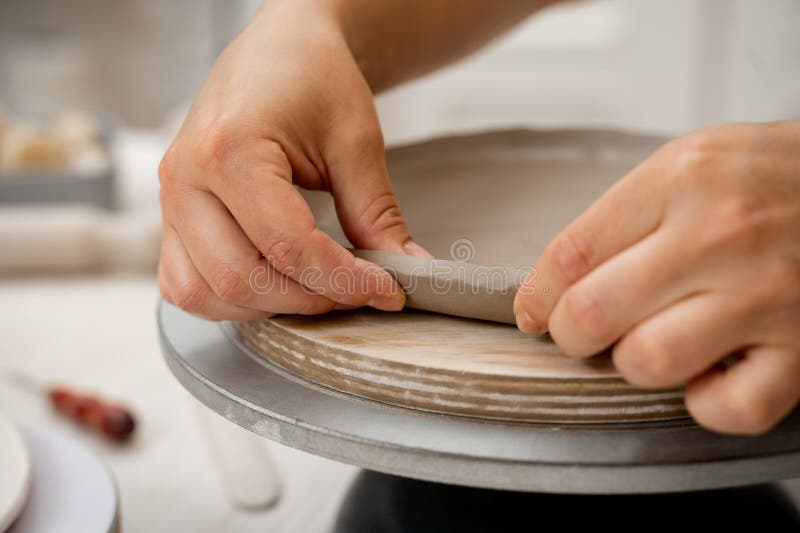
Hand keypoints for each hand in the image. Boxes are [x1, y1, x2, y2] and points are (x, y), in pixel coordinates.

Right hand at [158, 2, 428, 320]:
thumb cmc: (313, 78)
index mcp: (230, 150)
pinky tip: (271, 286)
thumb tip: (408, 270)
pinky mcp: (171, 215)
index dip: (345, 280)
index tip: (388, 290)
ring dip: (267, 306)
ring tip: (318, 288)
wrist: (280, 49)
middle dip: (310, 299)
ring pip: (205, 293)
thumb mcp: (356, 141)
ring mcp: (170, 200)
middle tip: (358, 291)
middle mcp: (185, 179)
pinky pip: (183, 284)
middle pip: (242, 278)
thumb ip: (377, 214)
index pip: (289, 246)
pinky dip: (226, 301)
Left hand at [514, 121, 799, 433]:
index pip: (572, 253)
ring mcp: (768, 294)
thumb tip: (552, 287)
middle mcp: (721, 234)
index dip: (538, 295)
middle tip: (583, 333)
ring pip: (648, 361)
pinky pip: (728, 408)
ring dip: (634, 363)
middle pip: (593, 312)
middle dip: (571, 335)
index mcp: (682, 178)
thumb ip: (623, 216)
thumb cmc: (772, 178)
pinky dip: (705, 403)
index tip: (534, 312)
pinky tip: (710, 372)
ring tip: (652, 340)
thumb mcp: (693, 164)